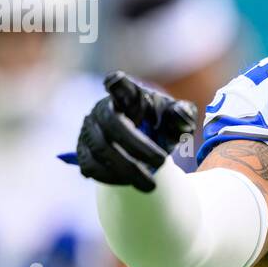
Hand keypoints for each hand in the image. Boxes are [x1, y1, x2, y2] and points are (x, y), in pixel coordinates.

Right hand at [76, 72, 197, 192]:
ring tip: (151, 185)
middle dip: (138, 146)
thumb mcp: (177, 120)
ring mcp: (89, 129)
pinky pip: (90, 165)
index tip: (113, 81)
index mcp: (128, 96)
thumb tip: (181, 113)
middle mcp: (103, 108)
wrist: (148, 146)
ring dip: (126, 168)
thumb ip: (183, 115)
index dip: (115, 84)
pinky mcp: (83, 150)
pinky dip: (109, 177)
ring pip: (100, 148)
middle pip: (113, 123)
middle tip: (163, 163)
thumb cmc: (162, 126)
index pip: (118, 84)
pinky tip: (129, 183)